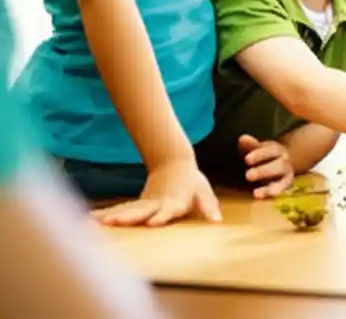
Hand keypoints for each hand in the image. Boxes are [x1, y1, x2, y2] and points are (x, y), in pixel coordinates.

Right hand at [90, 159, 221, 226]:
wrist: (174, 163)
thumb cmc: (191, 181)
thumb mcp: (204, 191)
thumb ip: (209, 206)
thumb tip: (217, 221)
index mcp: (174, 201)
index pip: (168, 210)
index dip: (161, 216)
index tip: (152, 223)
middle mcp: (156, 203)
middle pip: (140, 211)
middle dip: (126, 217)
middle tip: (112, 222)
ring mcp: (144, 203)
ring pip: (125, 210)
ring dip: (110, 216)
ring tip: (92, 223)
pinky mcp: (135, 204)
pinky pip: (118, 210)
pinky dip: (104, 215)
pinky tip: (87, 221)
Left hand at [238, 134, 293, 199]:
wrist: (279, 164)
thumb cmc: (264, 156)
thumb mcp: (257, 149)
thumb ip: (250, 145)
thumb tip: (242, 138)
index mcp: (277, 150)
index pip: (272, 150)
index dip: (260, 155)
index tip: (247, 160)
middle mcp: (285, 161)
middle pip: (279, 165)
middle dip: (264, 171)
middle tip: (248, 176)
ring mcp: (287, 175)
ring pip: (283, 180)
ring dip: (269, 187)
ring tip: (256, 193)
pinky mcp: (285, 186)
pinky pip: (281, 191)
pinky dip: (272, 194)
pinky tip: (259, 197)